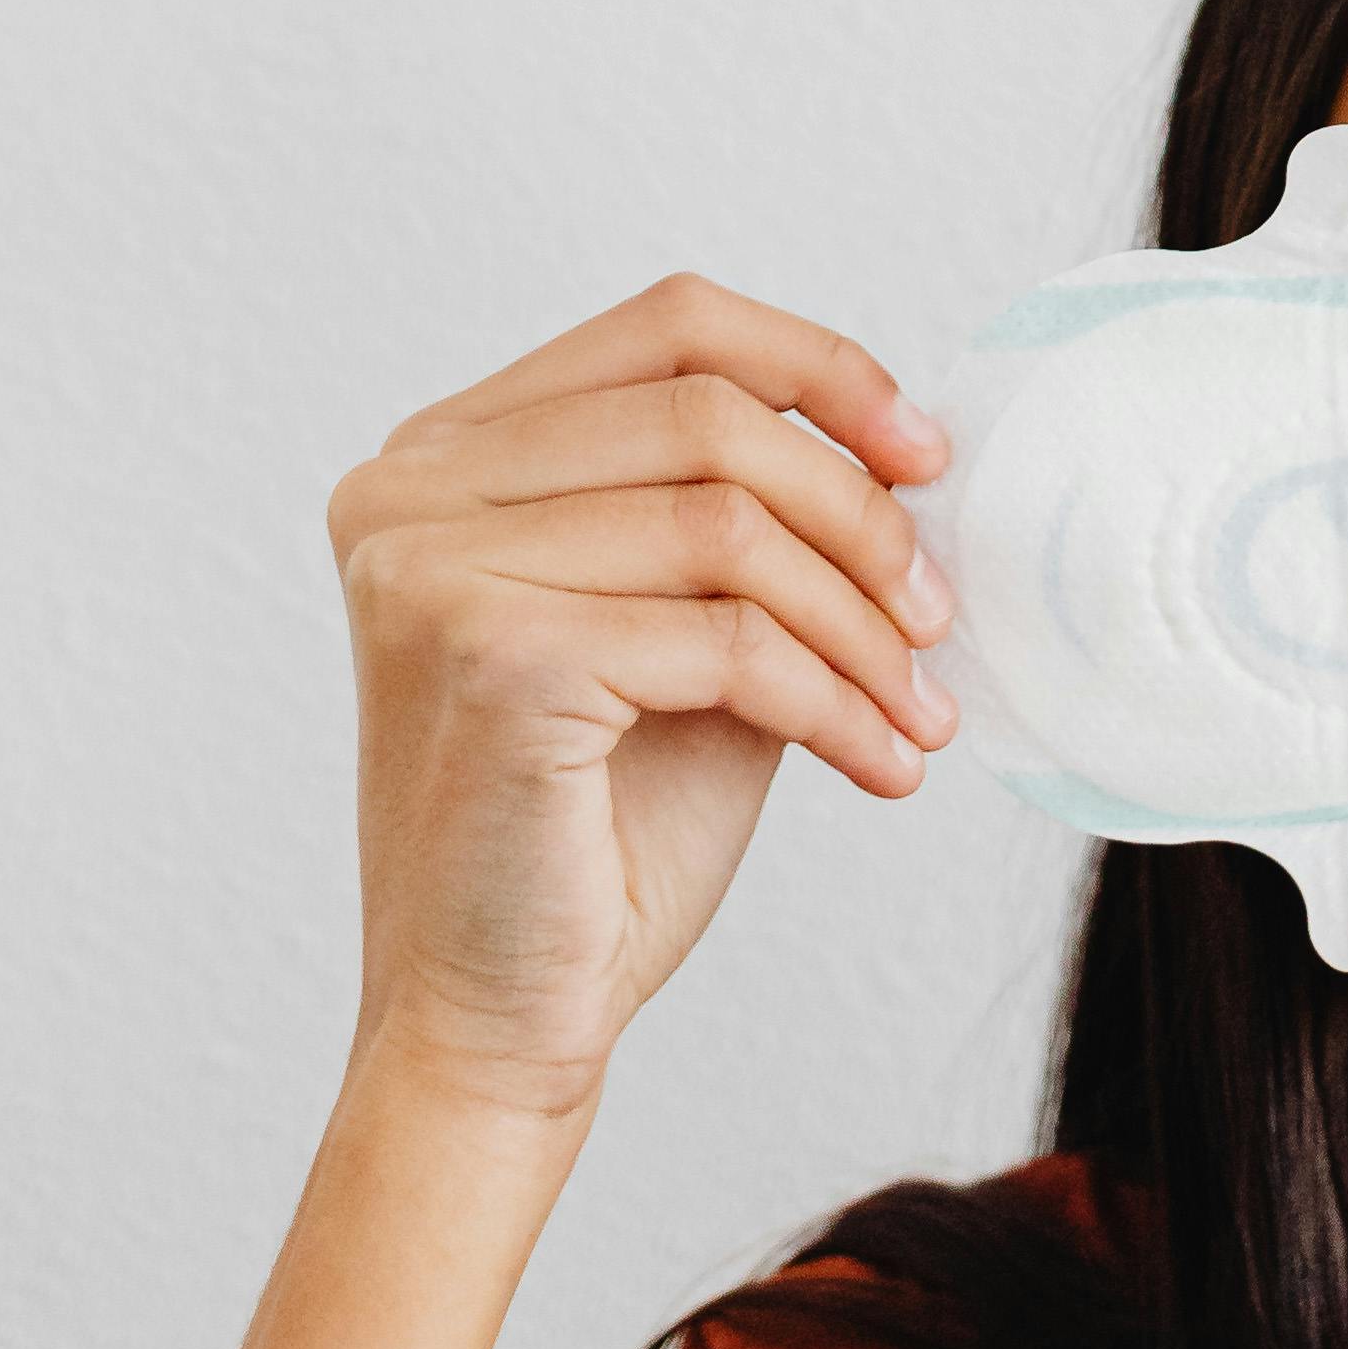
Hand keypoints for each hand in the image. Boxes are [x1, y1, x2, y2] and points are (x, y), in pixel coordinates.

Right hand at [325, 274, 956, 1120]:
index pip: (667, 328)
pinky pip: (729, 638)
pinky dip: (835, 700)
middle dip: (859, 515)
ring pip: (730, 525)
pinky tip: (879, 764)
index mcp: (443, 455)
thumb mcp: (679, 629)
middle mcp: (412, 490)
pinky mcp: (491, 656)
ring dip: (861, 623)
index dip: (819, 367)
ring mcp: (435, 568)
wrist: (498, 1021)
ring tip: (918, 705)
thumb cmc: (592, 833)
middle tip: (935, 616)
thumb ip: (742, 518)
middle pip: (711, 416)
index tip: (924, 454)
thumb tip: (901, 442)